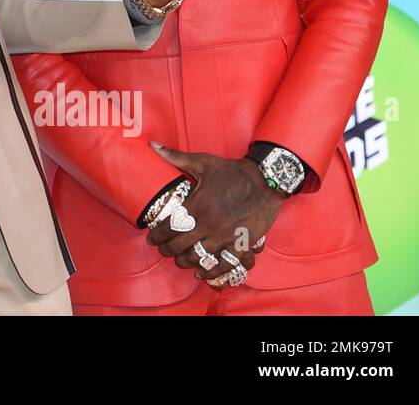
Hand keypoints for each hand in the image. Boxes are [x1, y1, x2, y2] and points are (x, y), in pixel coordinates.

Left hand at [145, 143, 284, 285]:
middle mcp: (209, 223)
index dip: (157, 236)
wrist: (266, 180)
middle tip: (162, 250)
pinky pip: (224, 264)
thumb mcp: (203, 162)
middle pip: (180, 245)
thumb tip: (152, 145)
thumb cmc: (232, 172)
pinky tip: (202, 273)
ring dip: (186, 261)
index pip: (169, 227)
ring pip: (199, 257)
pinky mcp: (242, 244)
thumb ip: (176, 157)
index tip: (151, 239)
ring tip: (179, 260)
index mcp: (197, 205)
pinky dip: (211, 272)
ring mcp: (226, 236)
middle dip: (167, 250)